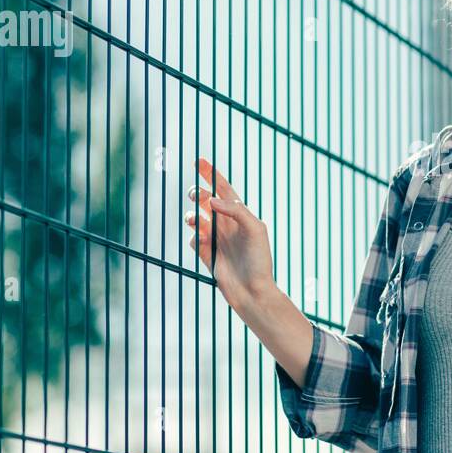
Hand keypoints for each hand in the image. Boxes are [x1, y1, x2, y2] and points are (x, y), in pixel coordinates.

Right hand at [185, 157, 275, 318]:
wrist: (253, 292)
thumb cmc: (259, 260)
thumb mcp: (254, 229)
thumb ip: (235, 210)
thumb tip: (212, 201)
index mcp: (240, 215)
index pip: (223, 189)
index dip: (211, 173)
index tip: (199, 160)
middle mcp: (227, 224)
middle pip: (206, 200)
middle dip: (198, 194)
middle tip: (196, 195)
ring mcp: (217, 239)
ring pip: (196, 218)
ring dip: (192, 215)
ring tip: (193, 218)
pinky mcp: (207, 254)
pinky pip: (195, 239)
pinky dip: (196, 236)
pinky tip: (202, 241)